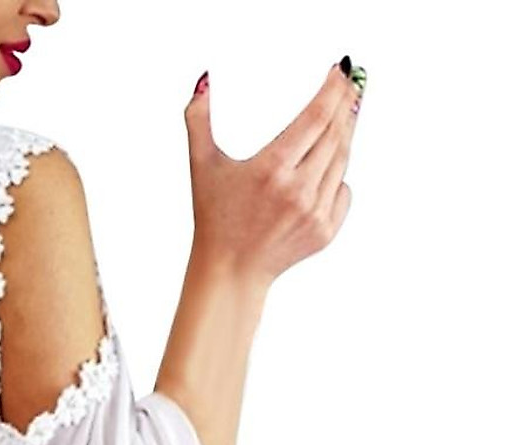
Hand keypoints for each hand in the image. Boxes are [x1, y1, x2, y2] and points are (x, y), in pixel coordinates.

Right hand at [183, 61, 362, 286]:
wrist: (229, 271)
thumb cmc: (213, 217)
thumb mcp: (201, 166)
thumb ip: (198, 121)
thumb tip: (203, 80)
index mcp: (271, 170)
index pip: (317, 116)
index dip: (333, 89)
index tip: (341, 70)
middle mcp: (298, 191)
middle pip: (336, 134)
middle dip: (345, 106)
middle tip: (348, 86)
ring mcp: (315, 213)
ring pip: (343, 160)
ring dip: (344, 136)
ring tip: (341, 119)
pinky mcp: (325, 231)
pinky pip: (344, 190)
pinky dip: (338, 176)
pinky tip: (324, 169)